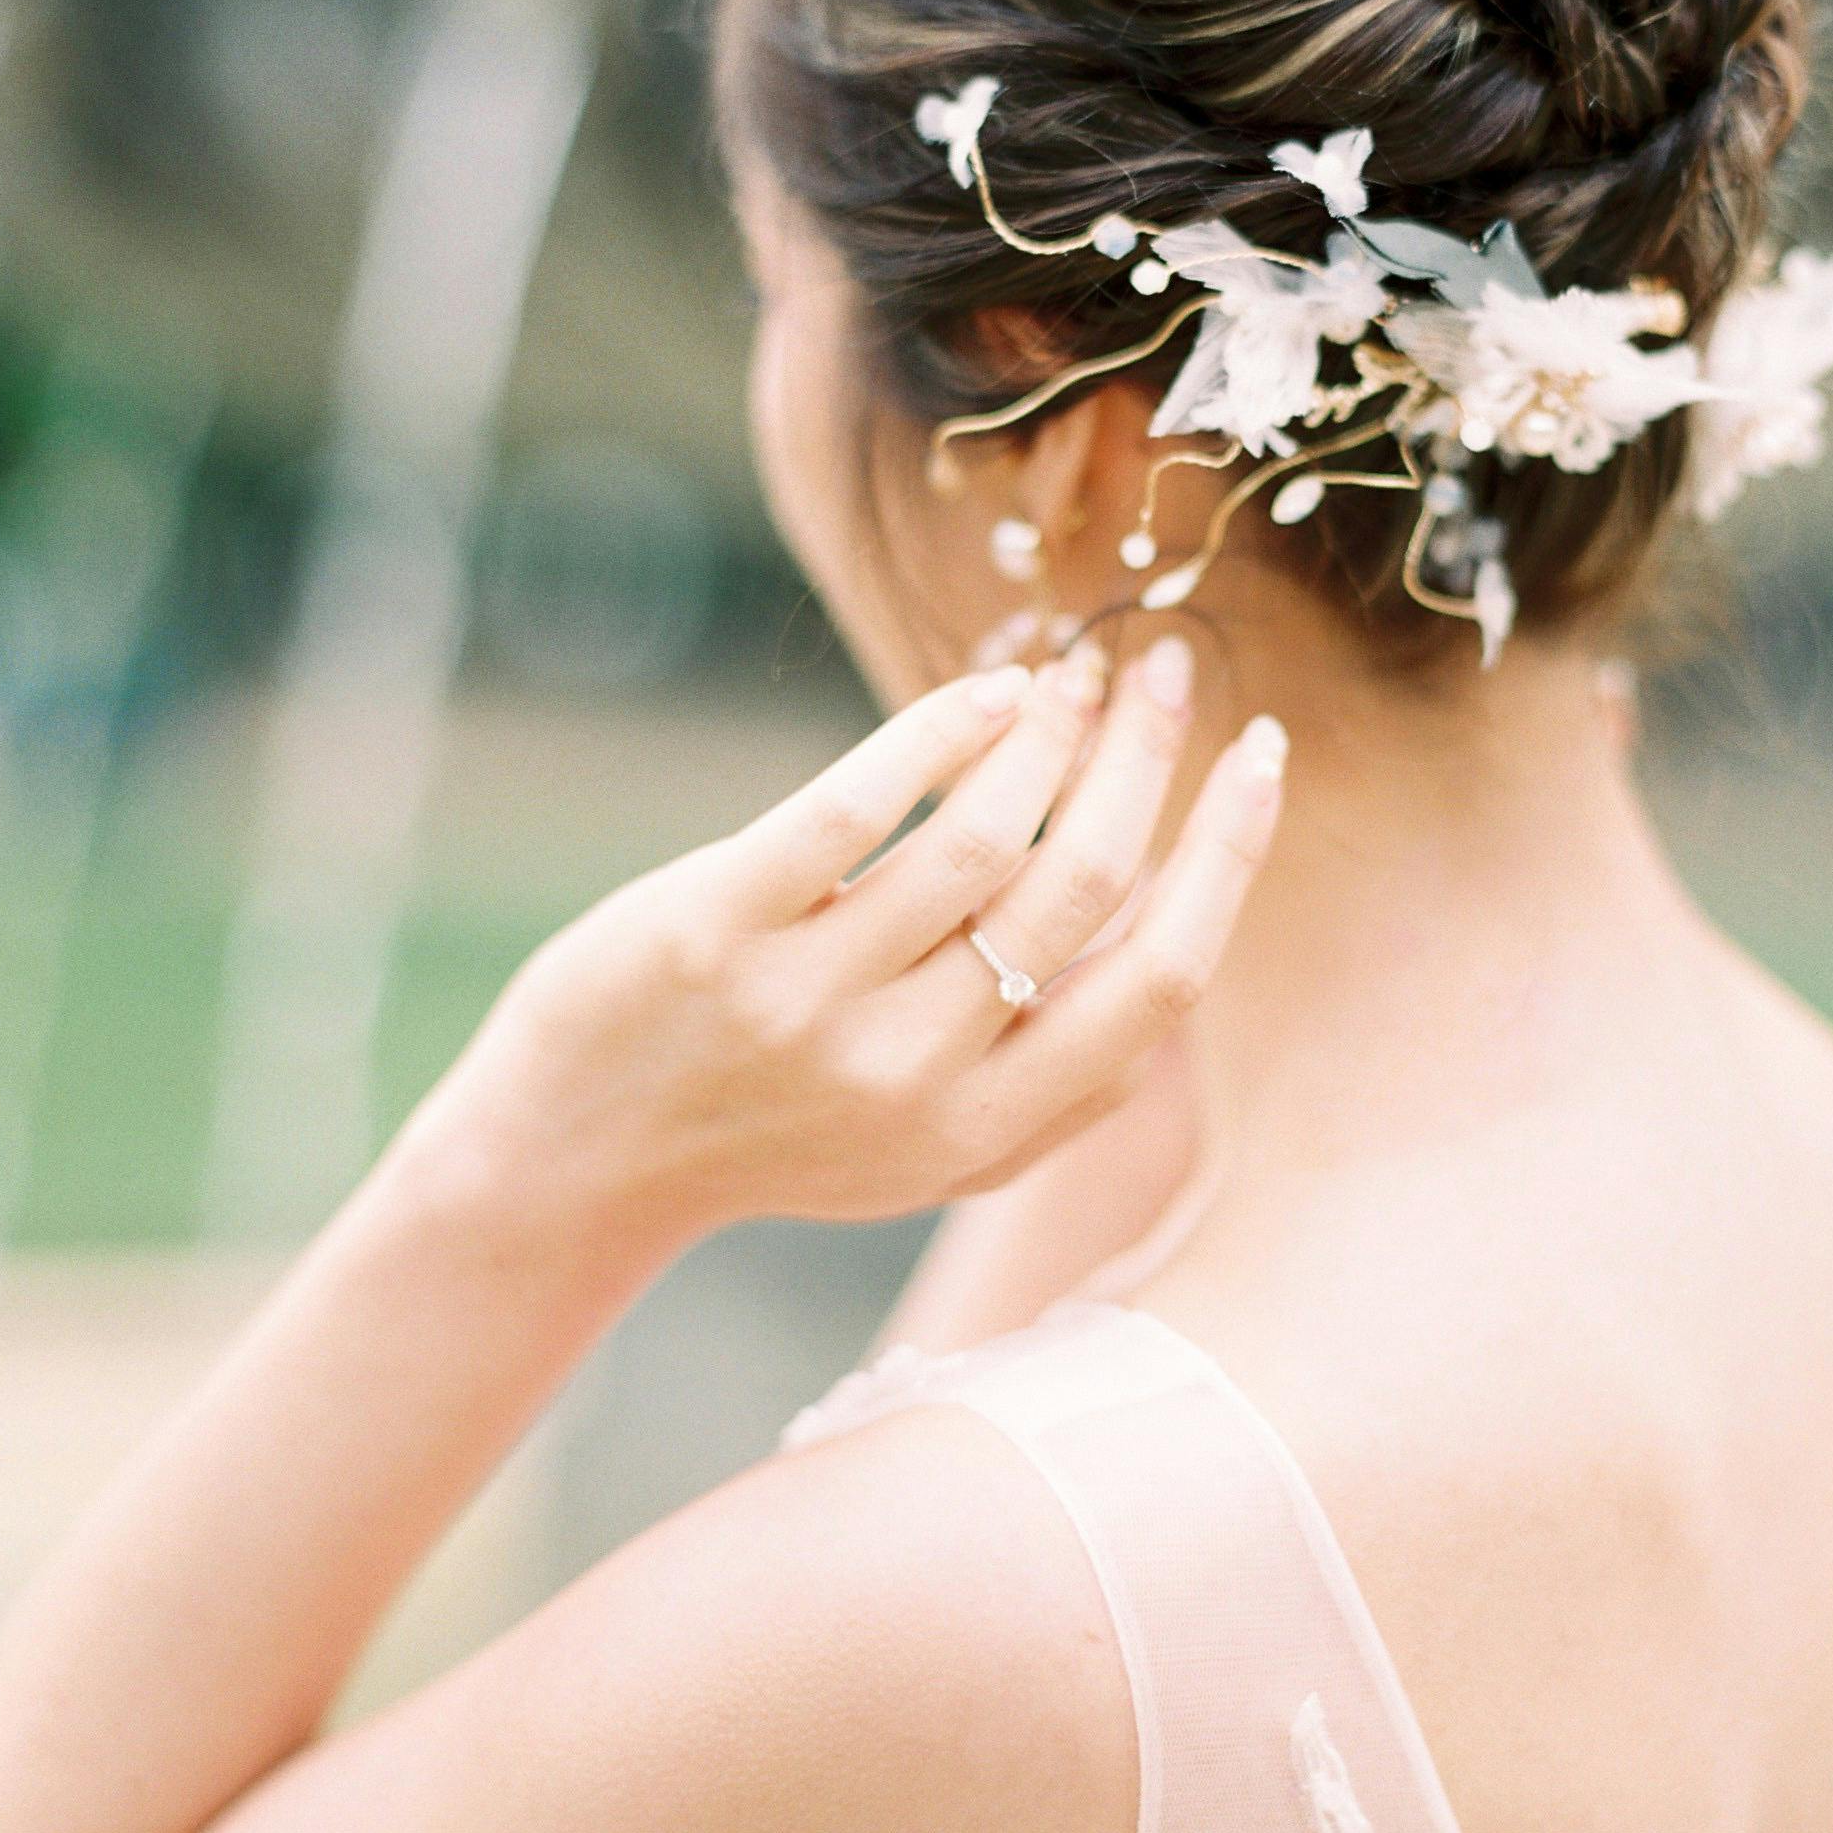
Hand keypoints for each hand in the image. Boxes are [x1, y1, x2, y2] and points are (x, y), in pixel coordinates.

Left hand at [426, 636, 1284, 1250]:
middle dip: (1144, 758)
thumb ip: (1047, 1086)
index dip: (1228, 858)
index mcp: (986, 1134)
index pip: (1158, 985)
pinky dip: (941, 729)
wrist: (572, 1159)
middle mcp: (911, 1078)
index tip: (1259, 757)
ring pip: (983, 836)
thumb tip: (1177, 951)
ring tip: (1063, 676)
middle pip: (1083, 887)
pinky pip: (856, 804)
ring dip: (1046, 732)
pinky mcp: (718, 927)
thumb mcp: (926, 1152)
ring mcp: (809, 1003)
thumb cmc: (770, 1131)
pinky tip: (985, 692)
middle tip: (1160, 672)